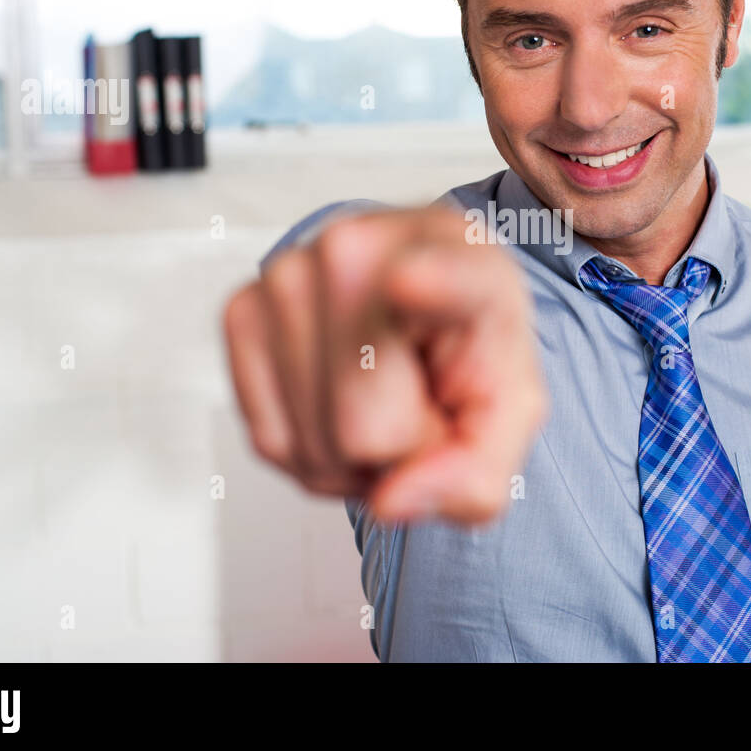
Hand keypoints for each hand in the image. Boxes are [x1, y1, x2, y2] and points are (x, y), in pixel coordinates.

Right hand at [222, 205, 548, 524]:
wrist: (418, 294)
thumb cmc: (466, 342)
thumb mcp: (508, 413)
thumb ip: (477, 471)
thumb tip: (390, 500)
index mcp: (461, 258)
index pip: (450, 275)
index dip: (434, 284)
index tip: (412, 278)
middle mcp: (364, 250)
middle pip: (366, 429)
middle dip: (399, 449)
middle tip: (420, 401)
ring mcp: (291, 274)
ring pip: (314, 445)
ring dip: (352, 455)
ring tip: (381, 396)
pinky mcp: (241, 309)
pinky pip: (270, 441)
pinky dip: (309, 449)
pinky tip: (337, 402)